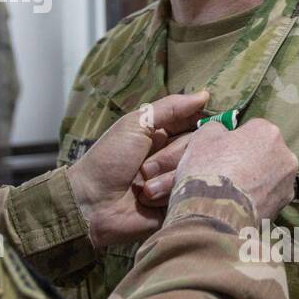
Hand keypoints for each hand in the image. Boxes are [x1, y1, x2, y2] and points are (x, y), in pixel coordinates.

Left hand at [65, 91, 208, 247]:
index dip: (202, 126)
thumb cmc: (109, 159)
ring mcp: (176, 180)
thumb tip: (205, 94)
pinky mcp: (177, 204)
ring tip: (143, 187)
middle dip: (171, 157)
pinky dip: (167, 195)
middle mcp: (174, 156)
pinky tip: (148, 200)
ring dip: (166, 178)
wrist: (93, 202)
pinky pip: (189, 195)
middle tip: (145, 167)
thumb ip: (170, 108)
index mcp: (164, 134)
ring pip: (195, 172)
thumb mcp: (136, 125)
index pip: (197, 124)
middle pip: (198, 148)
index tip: (202, 128)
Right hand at [172, 118, 297, 221]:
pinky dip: (258, 199)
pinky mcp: (283, 206)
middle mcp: (286, 155)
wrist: (215, 213)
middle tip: (227, 171)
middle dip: (250, 159)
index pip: (252, 129)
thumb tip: (222, 133)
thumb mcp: (202, 136)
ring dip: (256, 180)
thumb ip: (217, 129)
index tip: (222, 151)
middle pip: (265, 152)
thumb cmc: (209, 168)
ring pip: (270, 176)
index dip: (235, 140)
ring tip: (233, 192)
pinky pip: (268, 197)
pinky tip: (240, 204)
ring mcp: (287, 183)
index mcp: (268, 131)